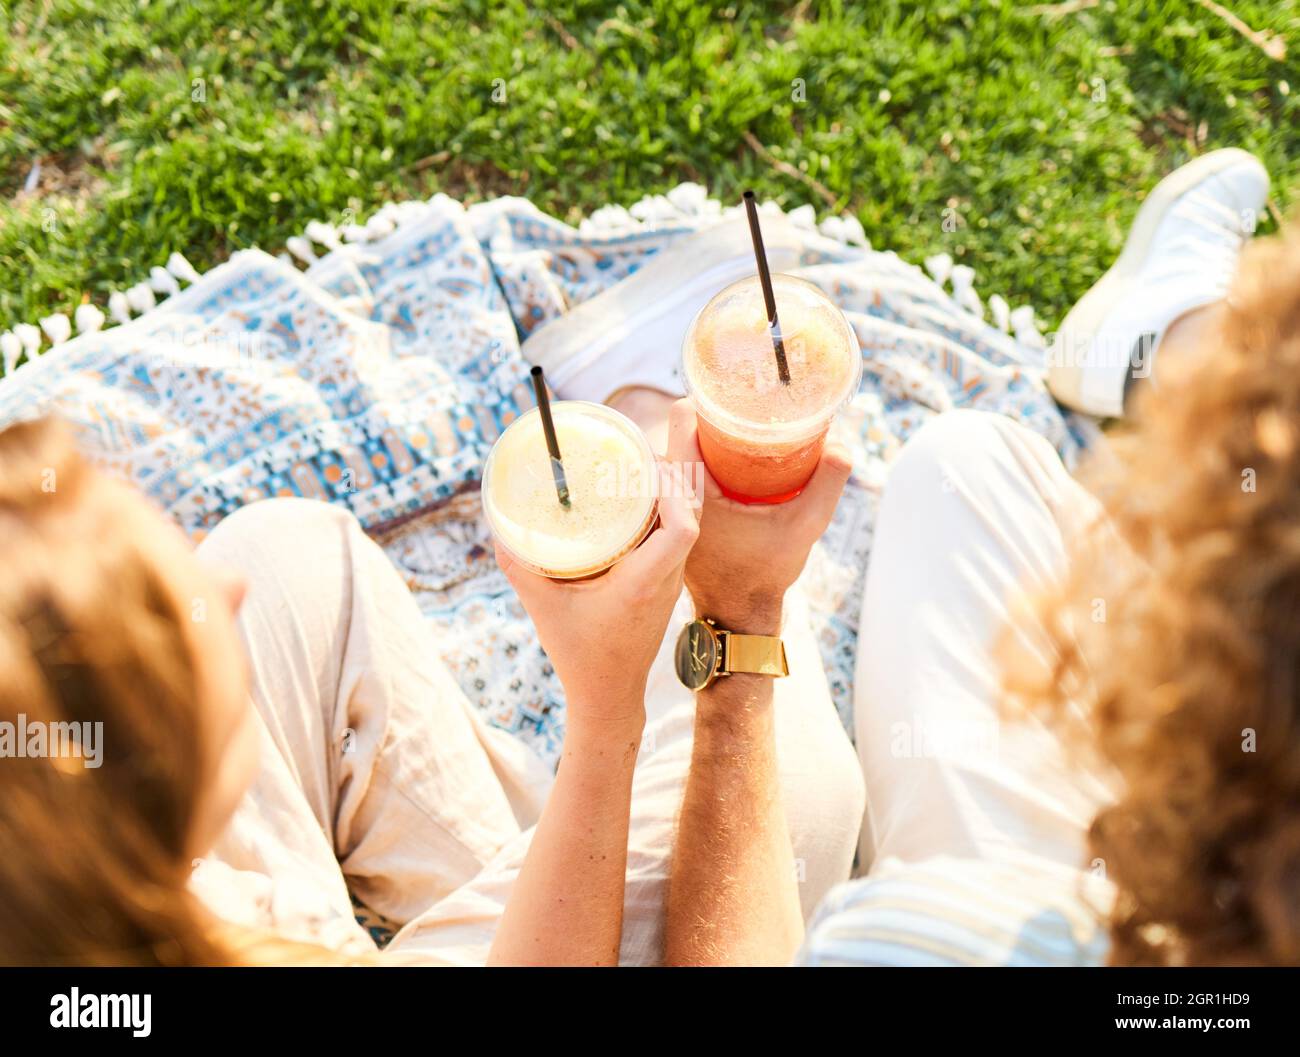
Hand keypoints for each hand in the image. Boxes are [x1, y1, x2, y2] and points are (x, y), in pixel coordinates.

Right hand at [496, 402, 700, 730]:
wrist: (609, 695)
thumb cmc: (579, 654)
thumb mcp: (542, 607)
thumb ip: (519, 565)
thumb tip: (497, 522)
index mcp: (644, 582)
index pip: (682, 528)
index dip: (673, 491)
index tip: (648, 469)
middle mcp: (666, 577)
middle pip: (691, 512)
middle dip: (674, 473)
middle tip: (640, 449)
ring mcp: (671, 580)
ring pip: (688, 521)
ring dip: (671, 489)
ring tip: (639, 464)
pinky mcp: (667, 582)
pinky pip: (677, 534)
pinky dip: (665, 509)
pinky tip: (639, 497)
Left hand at [681, 408, 851, 634]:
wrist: (738, 611)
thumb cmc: (765, 572)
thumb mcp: (804, 528)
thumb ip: (826, 486)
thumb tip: (842, 446)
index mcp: (688, 489)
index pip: (681, 420)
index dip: (706, 395)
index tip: (734, 392)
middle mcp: (668, 492)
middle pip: (681, 428)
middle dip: (710, 411)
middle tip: (744, 404)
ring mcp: (667, 503)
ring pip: (680, 448)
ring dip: (703, 432)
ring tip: (738, 423)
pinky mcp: (673, 512)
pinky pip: (680, 468)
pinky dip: (699, 454)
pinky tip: (725, 450)